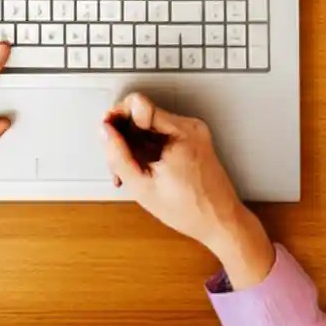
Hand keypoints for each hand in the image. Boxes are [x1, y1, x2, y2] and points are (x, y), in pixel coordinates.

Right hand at [102, 93, 276, 288]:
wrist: (221, 221)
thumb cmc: (191, 210)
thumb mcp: (143, 186)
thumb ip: (118, 155)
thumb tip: (104, 131)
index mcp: (181, 132)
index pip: (138, 104)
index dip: (117, 117)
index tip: (108, 133)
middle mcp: (190, 126)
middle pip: (142, 115)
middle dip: (124, 137)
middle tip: (119, 164)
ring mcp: (193, 132)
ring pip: (149, 126)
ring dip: (134, 145)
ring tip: (131, 172)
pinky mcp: (193, 139)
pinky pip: (161, 135)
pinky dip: (148, 149)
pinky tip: (144, 170)